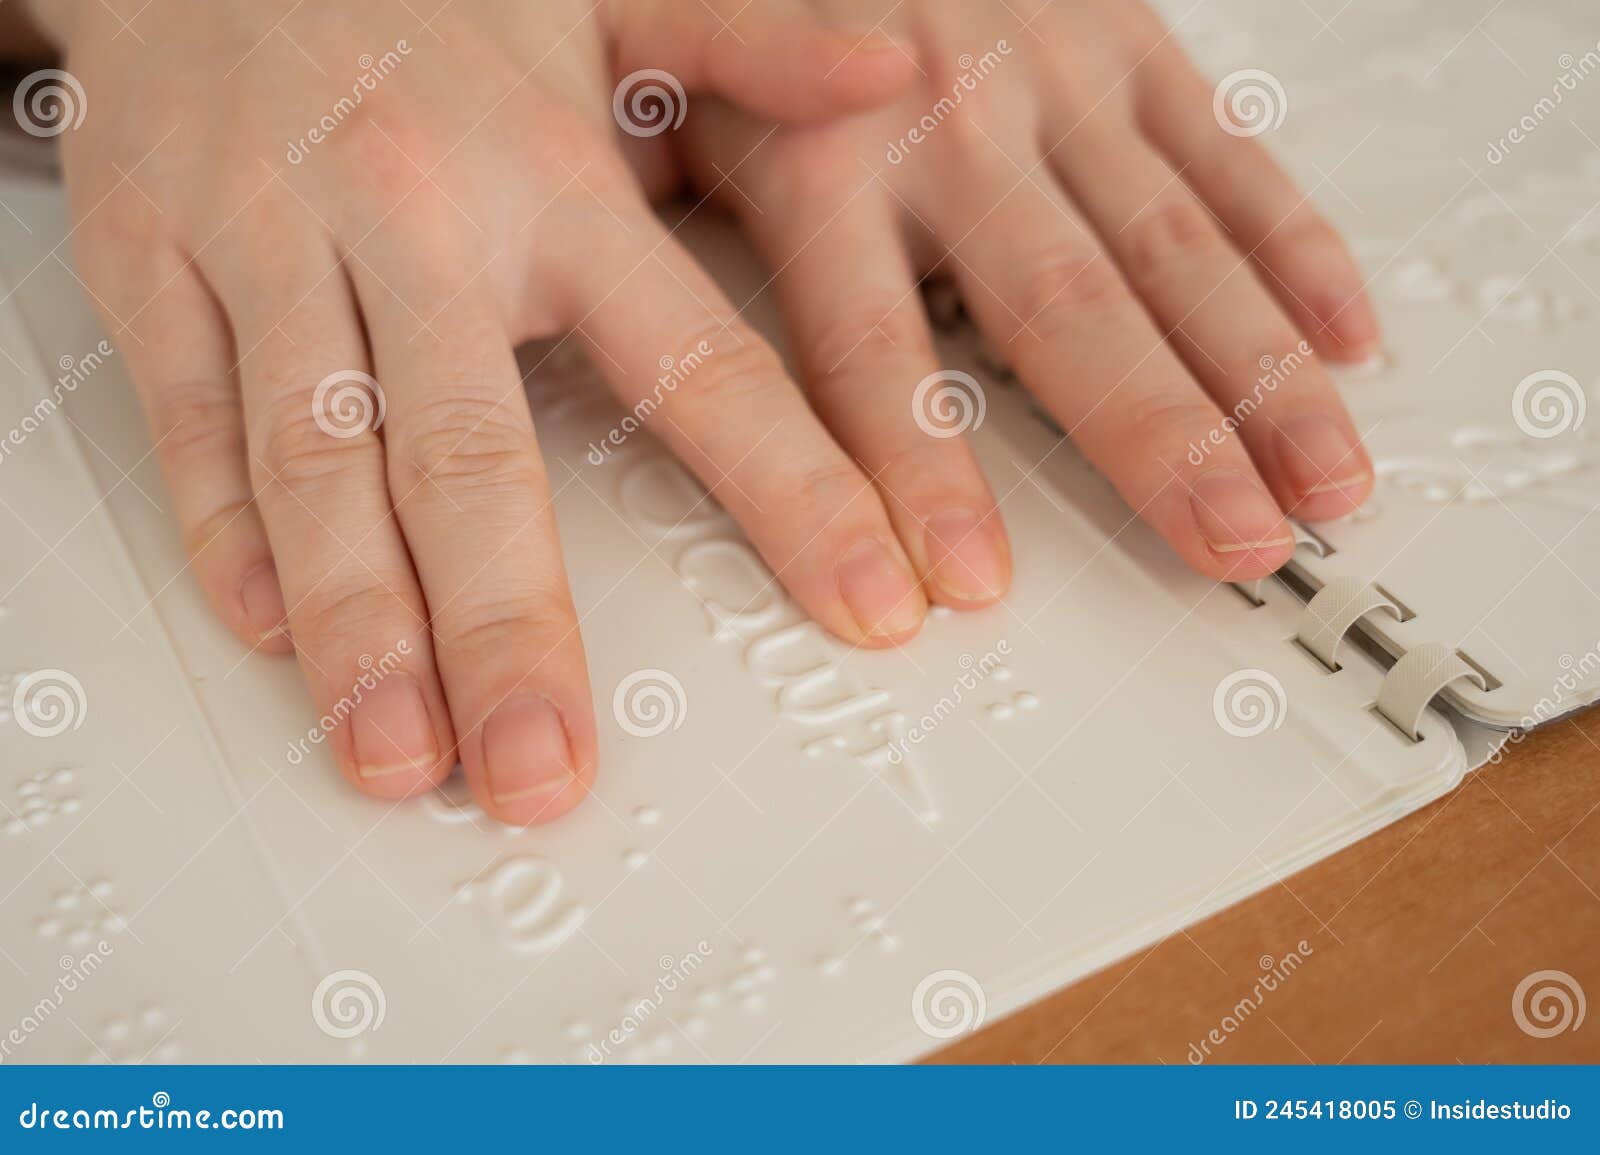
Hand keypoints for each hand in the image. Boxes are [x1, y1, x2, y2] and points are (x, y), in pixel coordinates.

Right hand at [27, 0, 914, 822]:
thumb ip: (756, 42)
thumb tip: (897, 59)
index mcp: (553, 177)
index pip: (700, 367)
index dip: (796, 495)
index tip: (870, 604)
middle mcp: (417, 220)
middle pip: (475, 460)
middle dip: (515, 633)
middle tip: (546, 771)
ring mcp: (270, 240)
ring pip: (316, 463)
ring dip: (360, 625)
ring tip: (400, 753)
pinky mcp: (151, 257)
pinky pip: (191, 415)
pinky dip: (226, 530)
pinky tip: (272, 631)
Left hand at [672, 0, 1380, 585]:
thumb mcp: (653, 71)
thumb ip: (661, 202)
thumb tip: (648, 309)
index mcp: (820, 157)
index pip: (872, 350)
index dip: (919, 475)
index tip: (951, 583)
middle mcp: (950, 124)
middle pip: (1070, 312)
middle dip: (1164, 443)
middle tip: (1228, 549)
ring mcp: (1054, 78)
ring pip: (1174, 248)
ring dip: (1261, 374)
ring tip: (1316, 485)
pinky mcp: (1128, 39)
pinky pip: (1226, 154)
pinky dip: (1293, 248)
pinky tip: (1343, 340)